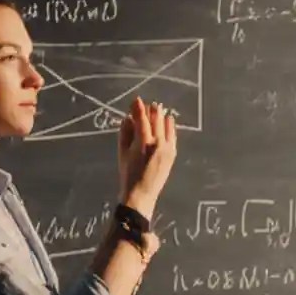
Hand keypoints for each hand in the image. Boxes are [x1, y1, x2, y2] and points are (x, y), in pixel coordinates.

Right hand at [116, 97, 177, 219]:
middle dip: (152, 111)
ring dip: (161, 117)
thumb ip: (125, 134)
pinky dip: (170, 127)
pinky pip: (173, 136)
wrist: (141, 194)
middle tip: (149, 103)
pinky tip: (169, 120)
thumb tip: (128, 118)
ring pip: (166, 127)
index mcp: (143, 143)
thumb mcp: (122, 153)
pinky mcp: (172, 154)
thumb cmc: (128, 174)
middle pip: (156, 121)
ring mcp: (167, 149)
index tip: (136, 100)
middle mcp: (158, 144)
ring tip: (158, 108)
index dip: (138, 108)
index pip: (141, 120)